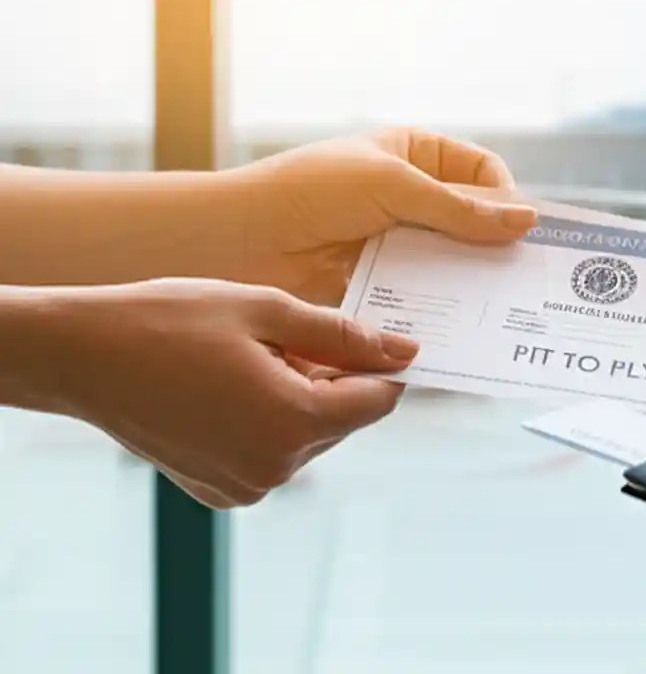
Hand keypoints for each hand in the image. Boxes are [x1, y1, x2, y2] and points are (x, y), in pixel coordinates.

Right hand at [10, 278, 419, 507]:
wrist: (82, 356)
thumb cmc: (171, 321)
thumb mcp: (267, 311)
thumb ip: (344, 335)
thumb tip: (406, 352)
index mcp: (294, 422)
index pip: (377, 401)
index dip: (381, 366)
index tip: (371, 339)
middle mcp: (276, 467)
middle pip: (344, 419)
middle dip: (331, 378)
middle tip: (283, 339)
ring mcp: (247, 486)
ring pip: (309, 436)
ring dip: (298, 399)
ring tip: (247, 362)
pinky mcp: (221, 492)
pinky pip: (273, 455)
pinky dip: (267, 423)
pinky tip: (228, 391)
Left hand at [219, 127, 537, 303]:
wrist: (240, 241)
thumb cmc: (310, 192)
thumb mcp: (394, 186)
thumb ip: (461, 209)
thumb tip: (526, 220)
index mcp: (415, 155)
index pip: (483, 173)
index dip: (506, 197)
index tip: (524, 229)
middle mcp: (412, 198)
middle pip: (476, 222)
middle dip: (499, 245)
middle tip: (531, 278)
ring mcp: (398, 244)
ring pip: (454, 263)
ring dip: (476, 282)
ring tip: (507, 308)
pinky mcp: (384, 286)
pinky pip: (427, 297)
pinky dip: (446, 309)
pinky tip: (466, 326)